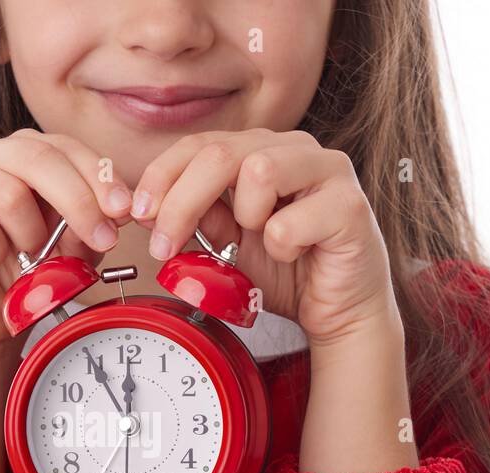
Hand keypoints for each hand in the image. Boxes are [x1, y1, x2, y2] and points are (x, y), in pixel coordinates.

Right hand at [0, 129, 133, 355]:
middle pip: (36, 159)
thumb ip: (93, 217)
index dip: (97, 175)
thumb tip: (121, 205)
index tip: (124, 210)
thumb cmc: (25, 276)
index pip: (61, 145)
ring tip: (26, 258)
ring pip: (8, 194)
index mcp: (15, 153)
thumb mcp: (72, 242)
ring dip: (30, 236)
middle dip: (79, 201)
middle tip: (101, 239)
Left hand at [129, 128, 400, 347]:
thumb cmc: (288, 272)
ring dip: (244, 218)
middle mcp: (296, 149)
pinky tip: (293, 255)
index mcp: (263, 149)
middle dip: (180, 203)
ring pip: (259, 169)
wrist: (339, 311)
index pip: (200, 143)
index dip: (162, 177)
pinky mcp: (350, 206)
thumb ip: (198, 216)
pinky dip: (280, 247)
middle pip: (220, 152)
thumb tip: (150, 207)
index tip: (138, 215)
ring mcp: (329, 171)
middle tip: (163, 246)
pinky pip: (289, 222)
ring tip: (258, 240)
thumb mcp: (226, 243)